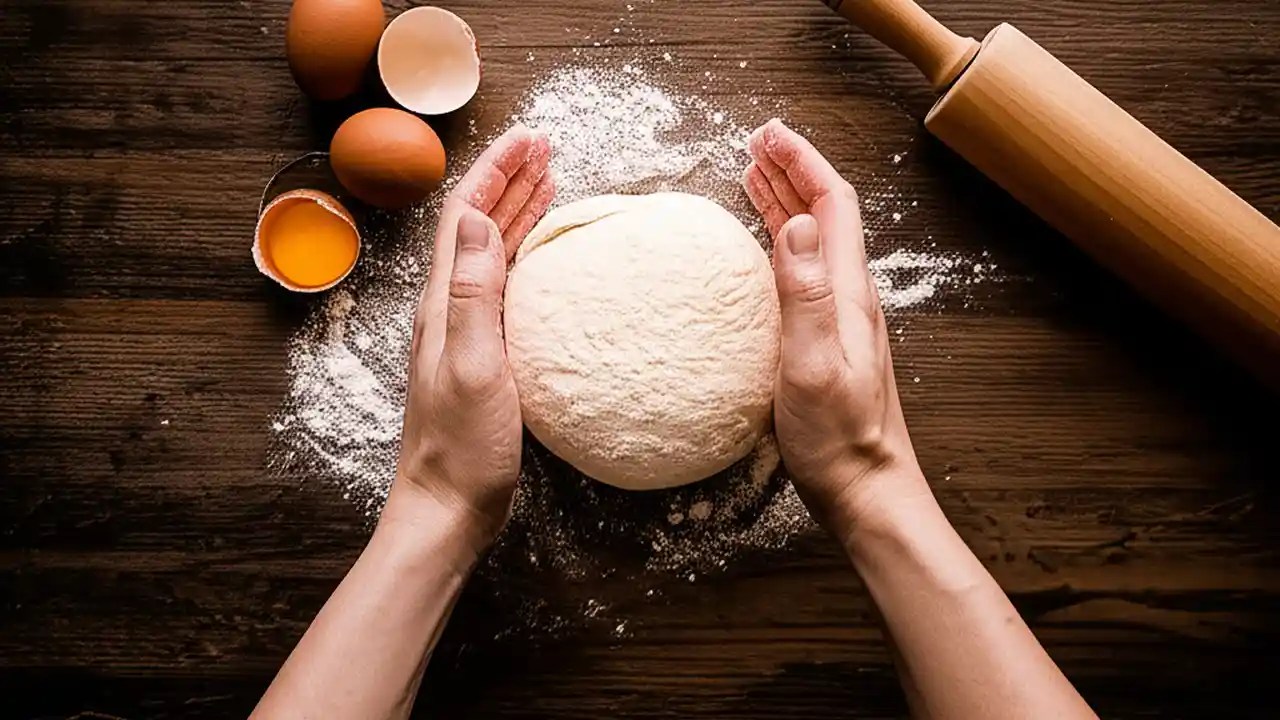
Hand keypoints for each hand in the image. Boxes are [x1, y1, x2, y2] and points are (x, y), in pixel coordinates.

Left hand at [390, 125, 555, 547]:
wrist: (447, 508)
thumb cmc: (462, 449)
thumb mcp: (473, 367)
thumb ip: (472, 294)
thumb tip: (474, 218)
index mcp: (444, 305)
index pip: (464, 218)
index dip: (494, 172)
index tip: (528, 139)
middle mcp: (450, 310)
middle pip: (477, 227)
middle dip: (509, 180)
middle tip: (545, 147)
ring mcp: (465, 332)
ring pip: (491, 253)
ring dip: (516, 212)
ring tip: (548, 181)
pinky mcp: (483, 355)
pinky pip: (503, 286)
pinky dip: (523, 255)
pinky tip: (540, 253)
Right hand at [743, 119, 927, 534]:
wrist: (867, 489)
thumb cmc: (839, 437)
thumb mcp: (814, 364)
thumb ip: (805, 294)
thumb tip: (796, 222)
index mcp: (847, 292)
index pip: (831, 204)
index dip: (802, 162)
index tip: (769, 133)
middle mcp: (847, 297)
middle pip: (822, 215)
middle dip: (791, 171)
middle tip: (756, 143)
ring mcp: (839, 319)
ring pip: (812, 242)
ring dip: (786, 203)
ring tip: (755, 177)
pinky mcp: (825, 341)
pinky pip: (802, 273)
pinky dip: (781, 244)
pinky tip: (765, 250)